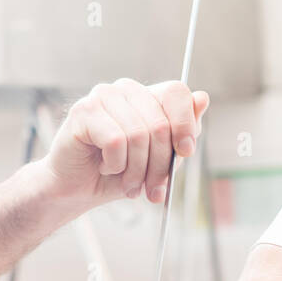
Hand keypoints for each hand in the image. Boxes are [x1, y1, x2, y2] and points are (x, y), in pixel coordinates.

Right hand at [44, 79, 209, 207]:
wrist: (78, 189)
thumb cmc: (119, 173)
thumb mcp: (161, 158)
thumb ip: (182, 132)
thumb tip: (203, 98)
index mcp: (146, 96)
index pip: (176, 92)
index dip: (185, 124)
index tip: (185, 152)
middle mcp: (125, 89)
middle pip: (160, 123)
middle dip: (160, 165)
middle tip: (154, 191)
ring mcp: (102, 96)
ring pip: (138, 135)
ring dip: (136, 170)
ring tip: (126, 182)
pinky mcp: (84, 111)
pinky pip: (116, 142)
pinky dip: (115, 165)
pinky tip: (105, 166)